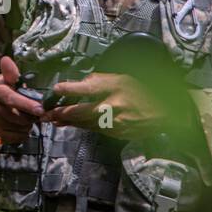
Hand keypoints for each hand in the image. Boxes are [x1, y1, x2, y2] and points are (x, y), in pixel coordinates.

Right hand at [0, 56, 43, 142]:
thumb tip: (6, 59)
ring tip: (27, 117)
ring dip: (29, 124)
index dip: (26, 104)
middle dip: (32, 115)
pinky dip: (24, 132)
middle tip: (37, 112)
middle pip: (19, 116)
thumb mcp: (5, 80)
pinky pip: (18, 137)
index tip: (40, 109)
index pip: (11, 98)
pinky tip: (21, 126)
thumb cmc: (2, 92)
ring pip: (20, 127)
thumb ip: (11, 73)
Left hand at [42, 72, 167, 138]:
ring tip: (53, 120)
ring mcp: (114, 122)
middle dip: (60, 112)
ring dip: (67, 122)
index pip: (86, 88)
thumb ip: (102, 80)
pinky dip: (81, 126)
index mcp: (116, 87)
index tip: (56, 89)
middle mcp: (113, 106)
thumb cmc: (144, 92)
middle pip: (80, 111)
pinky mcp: (116, 133)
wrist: (165, 113)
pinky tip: (71, 124)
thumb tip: (82, 83)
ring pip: (84, 123)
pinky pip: (94, 129)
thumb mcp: (123, 78)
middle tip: (46, 113)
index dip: (68, 89)